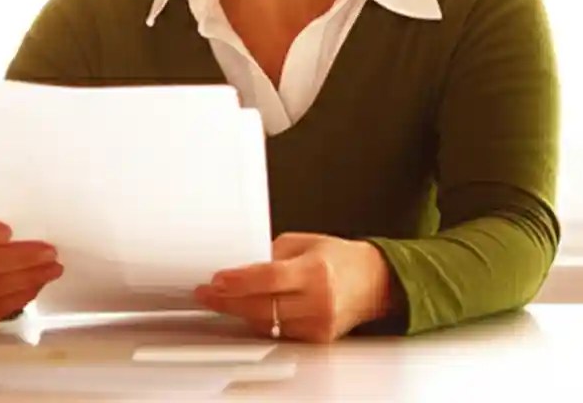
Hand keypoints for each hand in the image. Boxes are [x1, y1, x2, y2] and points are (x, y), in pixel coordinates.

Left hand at [194, 232, 394, 342]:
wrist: (374, 281)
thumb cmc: (339, 258)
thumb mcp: (304, 244)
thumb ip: (271, 256)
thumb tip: (238, 271)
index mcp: (316, 270)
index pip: (269, 278)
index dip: (238, 281)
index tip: (216, 280)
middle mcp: (319, 299)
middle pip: (263, 305)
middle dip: (229, 300)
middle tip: (207, 294)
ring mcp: (319, 323)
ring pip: (267, 323)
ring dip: (240, 312)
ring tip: (221, 301)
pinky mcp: (318, 338)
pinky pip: (279, 333)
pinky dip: (261, 322)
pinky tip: (248, 311)